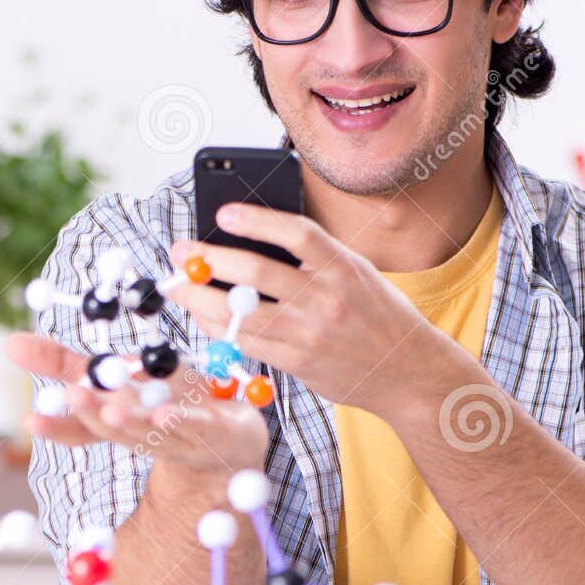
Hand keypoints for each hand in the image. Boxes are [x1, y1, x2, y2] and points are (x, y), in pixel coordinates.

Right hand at [4, 333, 268, 474]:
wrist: (230, 432)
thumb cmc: (164, 399)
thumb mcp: (111, 375)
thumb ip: (62, 363)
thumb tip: (8, 343)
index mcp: (116, 422)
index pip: (79, 430)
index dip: (56, 427)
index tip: (29, 422)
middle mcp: (143, 436)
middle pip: (113, 429)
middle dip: (92, 415)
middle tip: (72, 396)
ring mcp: (178, 438)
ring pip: (151, 434)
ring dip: (132, 424)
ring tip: (112, 411)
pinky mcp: (214, 431)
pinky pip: (197, 427)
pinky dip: (182, 421)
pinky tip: (167, 412)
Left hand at [166, 203, 462, 418]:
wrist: (407, 371)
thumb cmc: (377, 315)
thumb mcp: (356, 273)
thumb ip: (313, 259)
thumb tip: (251, 240)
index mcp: (344, 267)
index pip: (297, 233)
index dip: (257, 220)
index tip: (223, 212)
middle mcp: (328, 298)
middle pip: (257, 272)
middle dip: (209, 259)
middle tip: (180, 250)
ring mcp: (311, 333)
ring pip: (242, 312)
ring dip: (199, 297)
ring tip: (177, 285)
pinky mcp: (298, 362)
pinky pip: (247, 342)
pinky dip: (218, 327)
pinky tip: (202, 314)